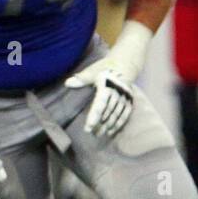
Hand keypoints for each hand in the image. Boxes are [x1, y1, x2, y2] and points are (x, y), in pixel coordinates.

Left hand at [65, 20, 151, 137]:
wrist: (125, 63)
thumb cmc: (105, 67)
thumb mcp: (93, 70)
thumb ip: (82, 78)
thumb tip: (68, 83)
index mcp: (107, 86)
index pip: (100, 105)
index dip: (94, 117)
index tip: (88, 128)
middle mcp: (118, 92)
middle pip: (108, 112)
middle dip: (101, 124)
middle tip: (92, 134)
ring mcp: (125, 97)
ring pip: (117, 114)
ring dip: (110, 125)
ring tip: (102, 134)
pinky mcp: (130, 99)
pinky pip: (126, 113)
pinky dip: (120, 122)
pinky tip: (113, 130)